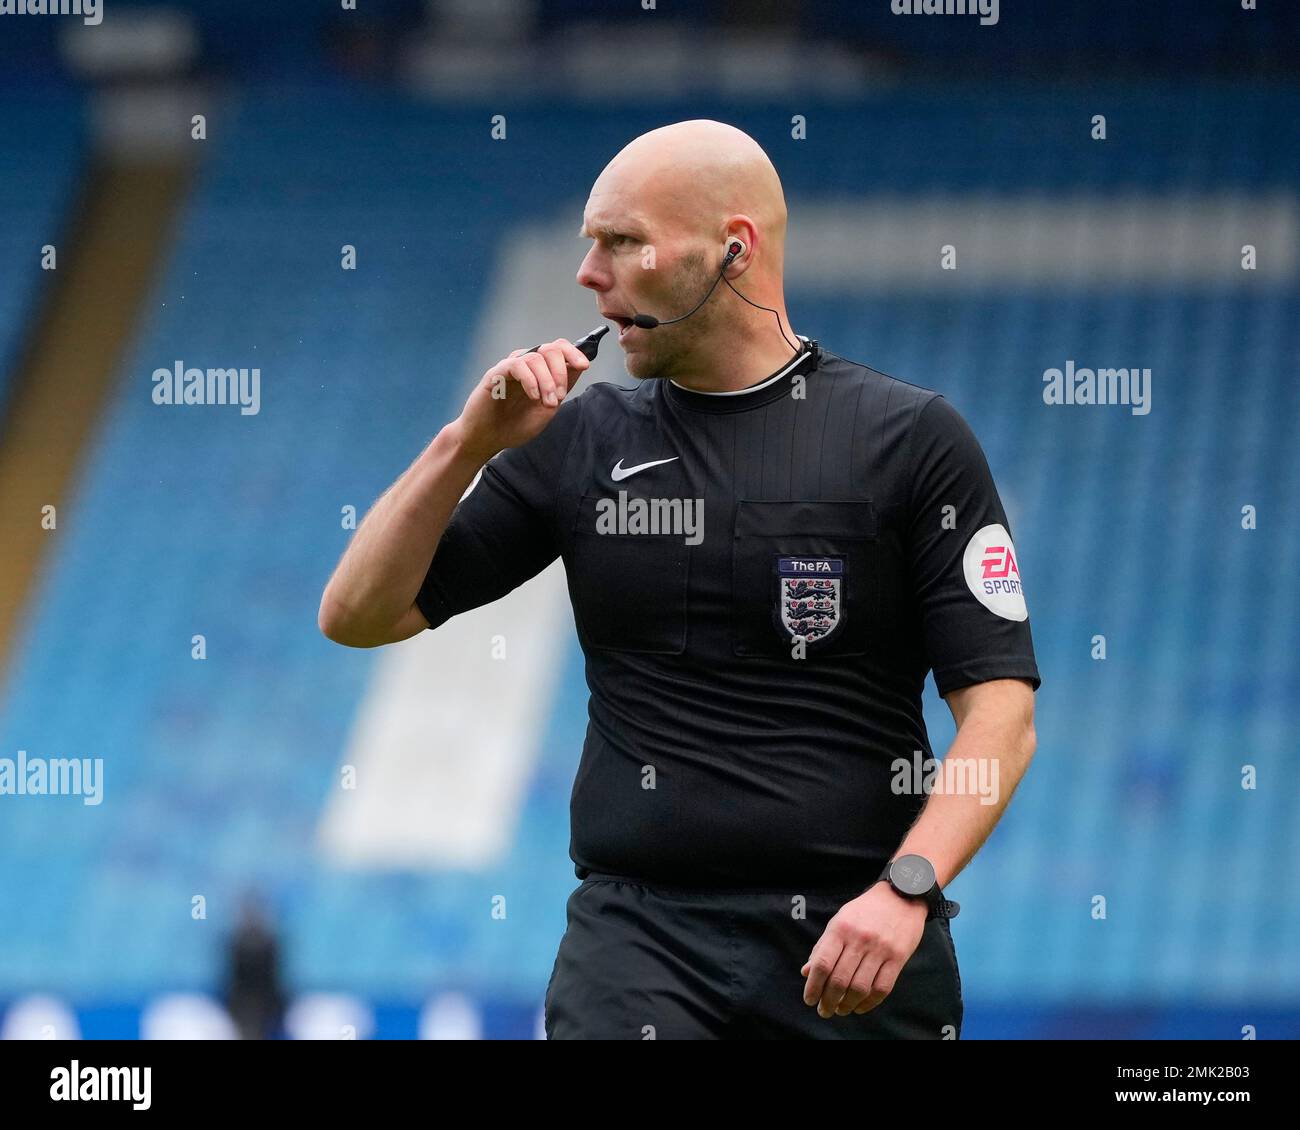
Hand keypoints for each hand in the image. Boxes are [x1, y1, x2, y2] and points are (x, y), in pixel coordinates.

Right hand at [453, 338, 590, 460]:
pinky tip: (533, 396)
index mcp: (539, 371)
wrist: (487, 439)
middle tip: (559, 397)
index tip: (584, 365)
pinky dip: (530, 380)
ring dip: (547, 381)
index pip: (558, 349)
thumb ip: (562, 389)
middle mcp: (526, 365)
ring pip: (536, 357)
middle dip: (561, 372)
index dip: (574, 353)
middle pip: (550, 349)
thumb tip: (579, 367)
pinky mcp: (496, 373)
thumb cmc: (514, 425)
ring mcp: (510, 367)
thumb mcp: (547, 410)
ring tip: (546, 402)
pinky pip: (517, 365)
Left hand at [800, 882, 927, 1017]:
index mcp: (840, 929)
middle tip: (824, 1011)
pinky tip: (860, 1007)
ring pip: (860, 987)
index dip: (813, 986)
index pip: (822, 964)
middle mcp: (859, 939)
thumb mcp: (839, 921)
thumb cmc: (865, 910)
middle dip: (828, 1001)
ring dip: (847, 1005)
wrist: (900, 896)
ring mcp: (880, 949)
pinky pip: (882, 988)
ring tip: (840, 1010)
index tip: (810, 999)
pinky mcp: (898, 958)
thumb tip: (806, 972)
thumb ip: (823, 947)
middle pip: (840, 979)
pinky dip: (869, 1003)